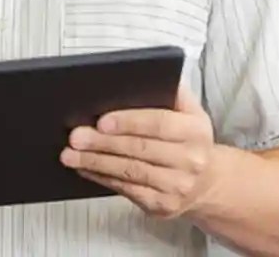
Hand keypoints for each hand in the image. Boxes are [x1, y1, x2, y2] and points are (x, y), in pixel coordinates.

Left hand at [60, 84, 219, 219]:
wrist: (208, 180)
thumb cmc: (188, 139)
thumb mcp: (188, 110)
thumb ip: (170, 90)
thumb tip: (141, 73)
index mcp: (196, 130)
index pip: (160, 124)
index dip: (129, 122)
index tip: (102, 121)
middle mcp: (192, 160)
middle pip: (140, 149)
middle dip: (102, 143)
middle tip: (76, 136)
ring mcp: (178, 186)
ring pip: (129, 172)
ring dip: (95, 162)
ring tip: (71, 154)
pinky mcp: (164, 205)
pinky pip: (127, 190)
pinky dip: (102, 178)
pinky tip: (85, 169)